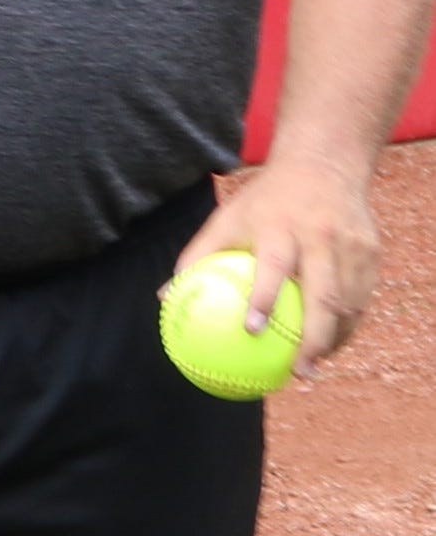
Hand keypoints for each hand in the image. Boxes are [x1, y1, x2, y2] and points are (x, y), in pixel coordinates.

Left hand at [175, 155, 380, 376]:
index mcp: (280, 226)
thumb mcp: (226, 218)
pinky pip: (362, 298)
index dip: (264, 297)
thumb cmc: (263, 203)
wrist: (323, 165)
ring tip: (313, 367)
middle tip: (298, 371)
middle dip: (315, 337)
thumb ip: (196, 256)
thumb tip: (165, 299)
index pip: (273, 265)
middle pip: (324, 294)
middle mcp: (320, 236)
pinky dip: (348, 324)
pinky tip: (330, 345)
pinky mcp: (370, 252)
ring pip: (350, 302)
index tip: (251, 330)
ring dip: (335, 339)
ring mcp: (351, 245)